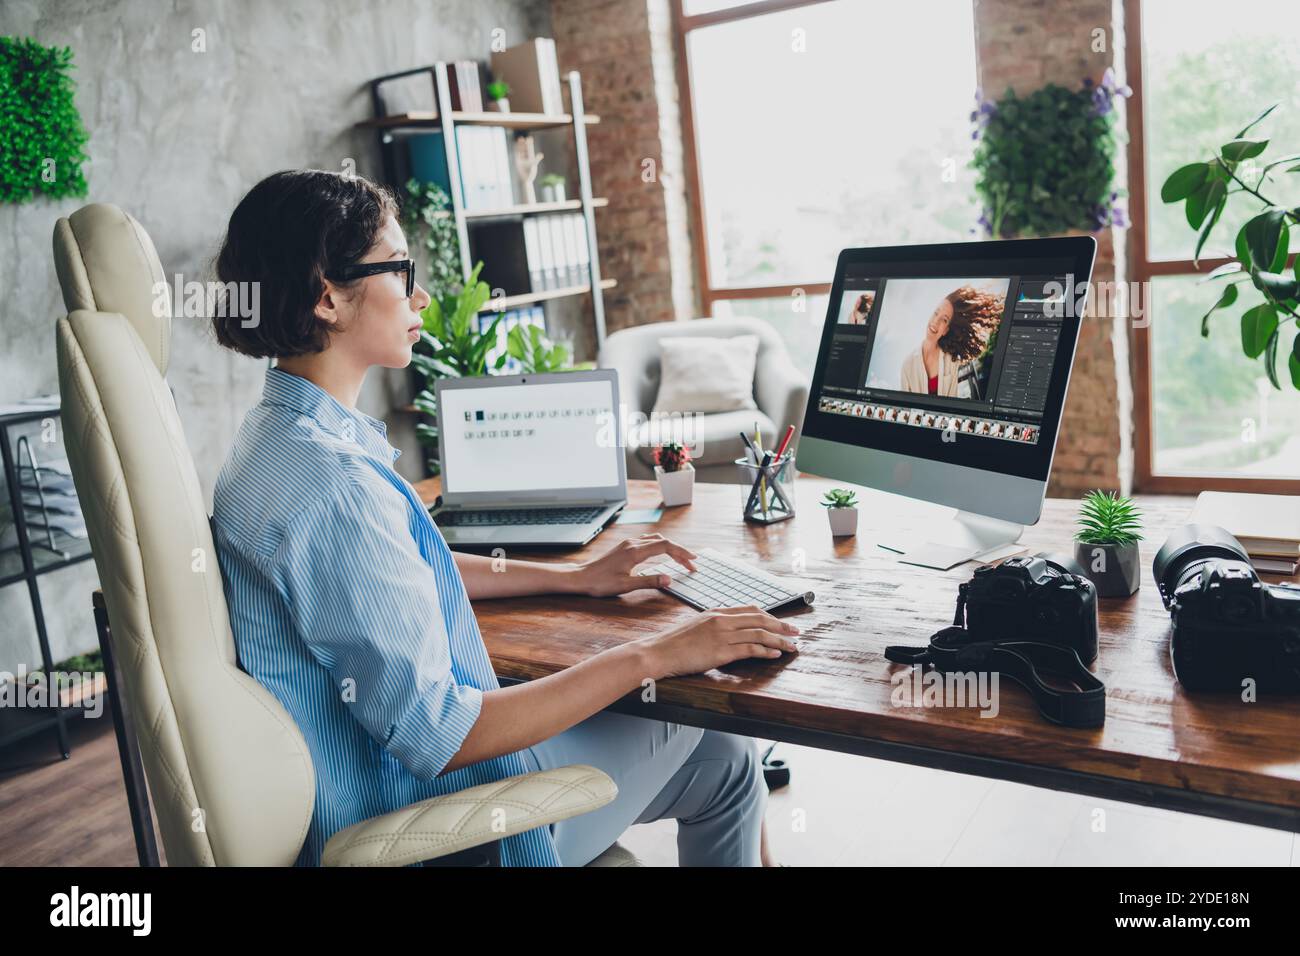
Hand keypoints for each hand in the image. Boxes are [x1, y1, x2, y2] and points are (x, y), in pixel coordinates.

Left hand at [575, 533, 697, 597]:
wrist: (580, 577)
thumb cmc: (600, 583)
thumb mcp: (626, 586)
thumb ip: (649, 582)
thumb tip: (669, 580)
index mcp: (635, 552)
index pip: (665, 546)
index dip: (681, 552)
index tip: (693, 560)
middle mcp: (632, 544)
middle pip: (663, 541)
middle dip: (679, 551)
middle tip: (691, 564)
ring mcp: (627, 544)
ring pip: (655, 540)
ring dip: (669, 548)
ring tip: (680, 560)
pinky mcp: (624, 547)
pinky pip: (647, 542)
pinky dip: (659, 546)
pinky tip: (661, 554)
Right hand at [639, 606, 799, 678]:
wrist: (658, 652)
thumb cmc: (673, 643)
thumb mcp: (695, 626)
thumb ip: (712, 624)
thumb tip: (727, 628)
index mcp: (716, 612)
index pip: (750, 609)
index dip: (769, 615)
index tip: (781, 622)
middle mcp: (721, 620)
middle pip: (760, 619)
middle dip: (781, 626)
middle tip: (796, 631)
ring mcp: (722, 635)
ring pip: (759, 634)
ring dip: (779, 640)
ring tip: (792, 646)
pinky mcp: (721, 651)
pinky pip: (750, 649)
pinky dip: (766, 651)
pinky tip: (775, 654)